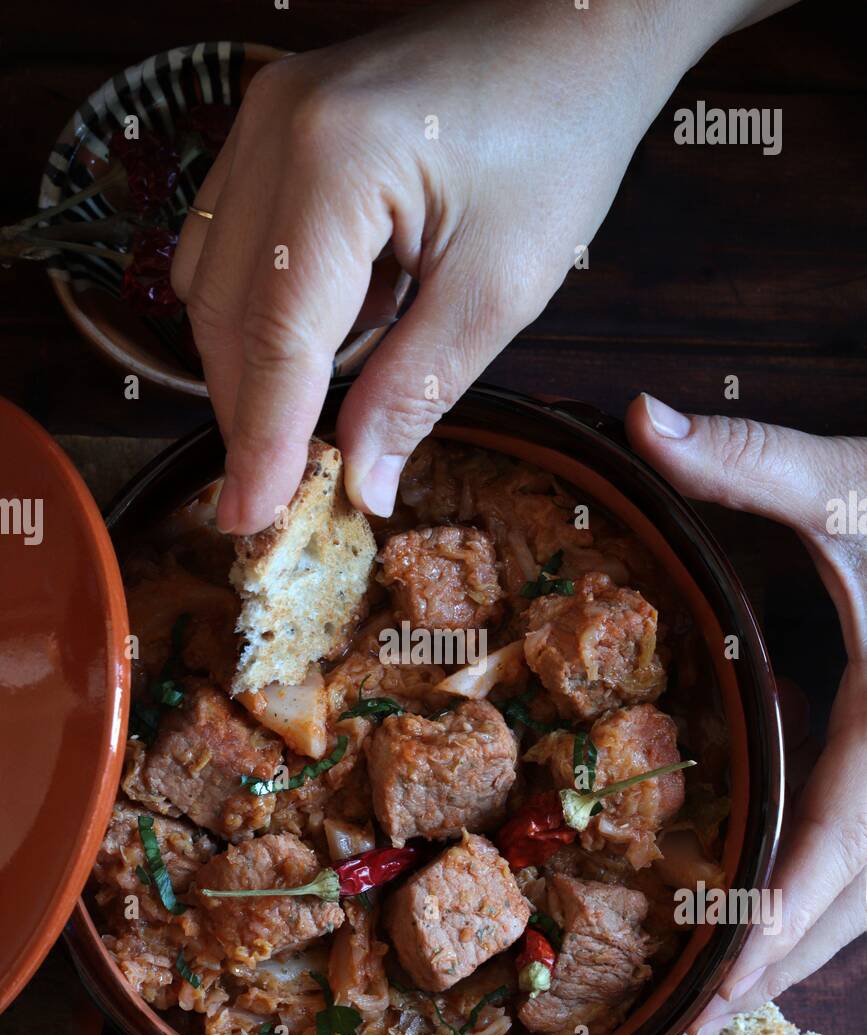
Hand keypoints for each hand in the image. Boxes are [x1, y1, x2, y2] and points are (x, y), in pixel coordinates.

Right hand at [172, 0, 764, 532]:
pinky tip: (330, 337)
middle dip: (249, 412)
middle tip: (274, 495)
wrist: (574, 33)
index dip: (261, 441)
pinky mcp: (275, 125)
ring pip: (215, 281)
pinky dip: (269, 310)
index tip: (247, 520)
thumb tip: (359, 483)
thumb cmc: (560, 142)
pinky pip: (238, 241)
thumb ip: (416, 391)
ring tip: (307, 426)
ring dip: (254, 366)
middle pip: (225, 312)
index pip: (277, 336)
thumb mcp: (500, 288)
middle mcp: (275, 129)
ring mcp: (264, 118)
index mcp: (335, 163)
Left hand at [625, 392, 866, 1034]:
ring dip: (812, 933)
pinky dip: (831, 882)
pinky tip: (784, 883)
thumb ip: (757, 461)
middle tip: (709, 1015)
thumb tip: (646, 418)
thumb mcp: (857, 486)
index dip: (786, 916)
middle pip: (862, 894)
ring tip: (737, 981)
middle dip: (790, 958)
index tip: (728, 975)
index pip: (843, 843)